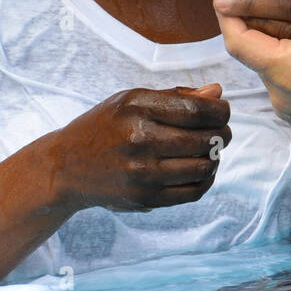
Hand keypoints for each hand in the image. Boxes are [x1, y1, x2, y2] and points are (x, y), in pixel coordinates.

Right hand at [60, 85, 230, 211]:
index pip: (197, 110)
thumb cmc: (106, 126)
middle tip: (221, 133)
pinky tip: (202, 170)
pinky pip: (193, 192)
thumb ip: (177, 96)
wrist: (67, 166)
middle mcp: (139, 139)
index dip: (220, 111)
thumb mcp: (133, 99)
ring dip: (215, 158)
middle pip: (204, 139)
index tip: (223, 112)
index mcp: (137, 107)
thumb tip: (218, 93)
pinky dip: (206, 180)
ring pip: (203, 167)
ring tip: (210, 151)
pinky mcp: (145, 197)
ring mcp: (142, 172)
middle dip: (222, 134)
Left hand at [212, 0, 290, 126]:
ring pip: (264, 66)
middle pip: (249, 54)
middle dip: (244, 22)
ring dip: (264, 39)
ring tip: (263, 11)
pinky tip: (289, 37)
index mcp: (286, 73)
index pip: (236, 41)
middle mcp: (282, 98)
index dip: (226, 14)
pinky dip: (280, 56)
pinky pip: (280, 80)